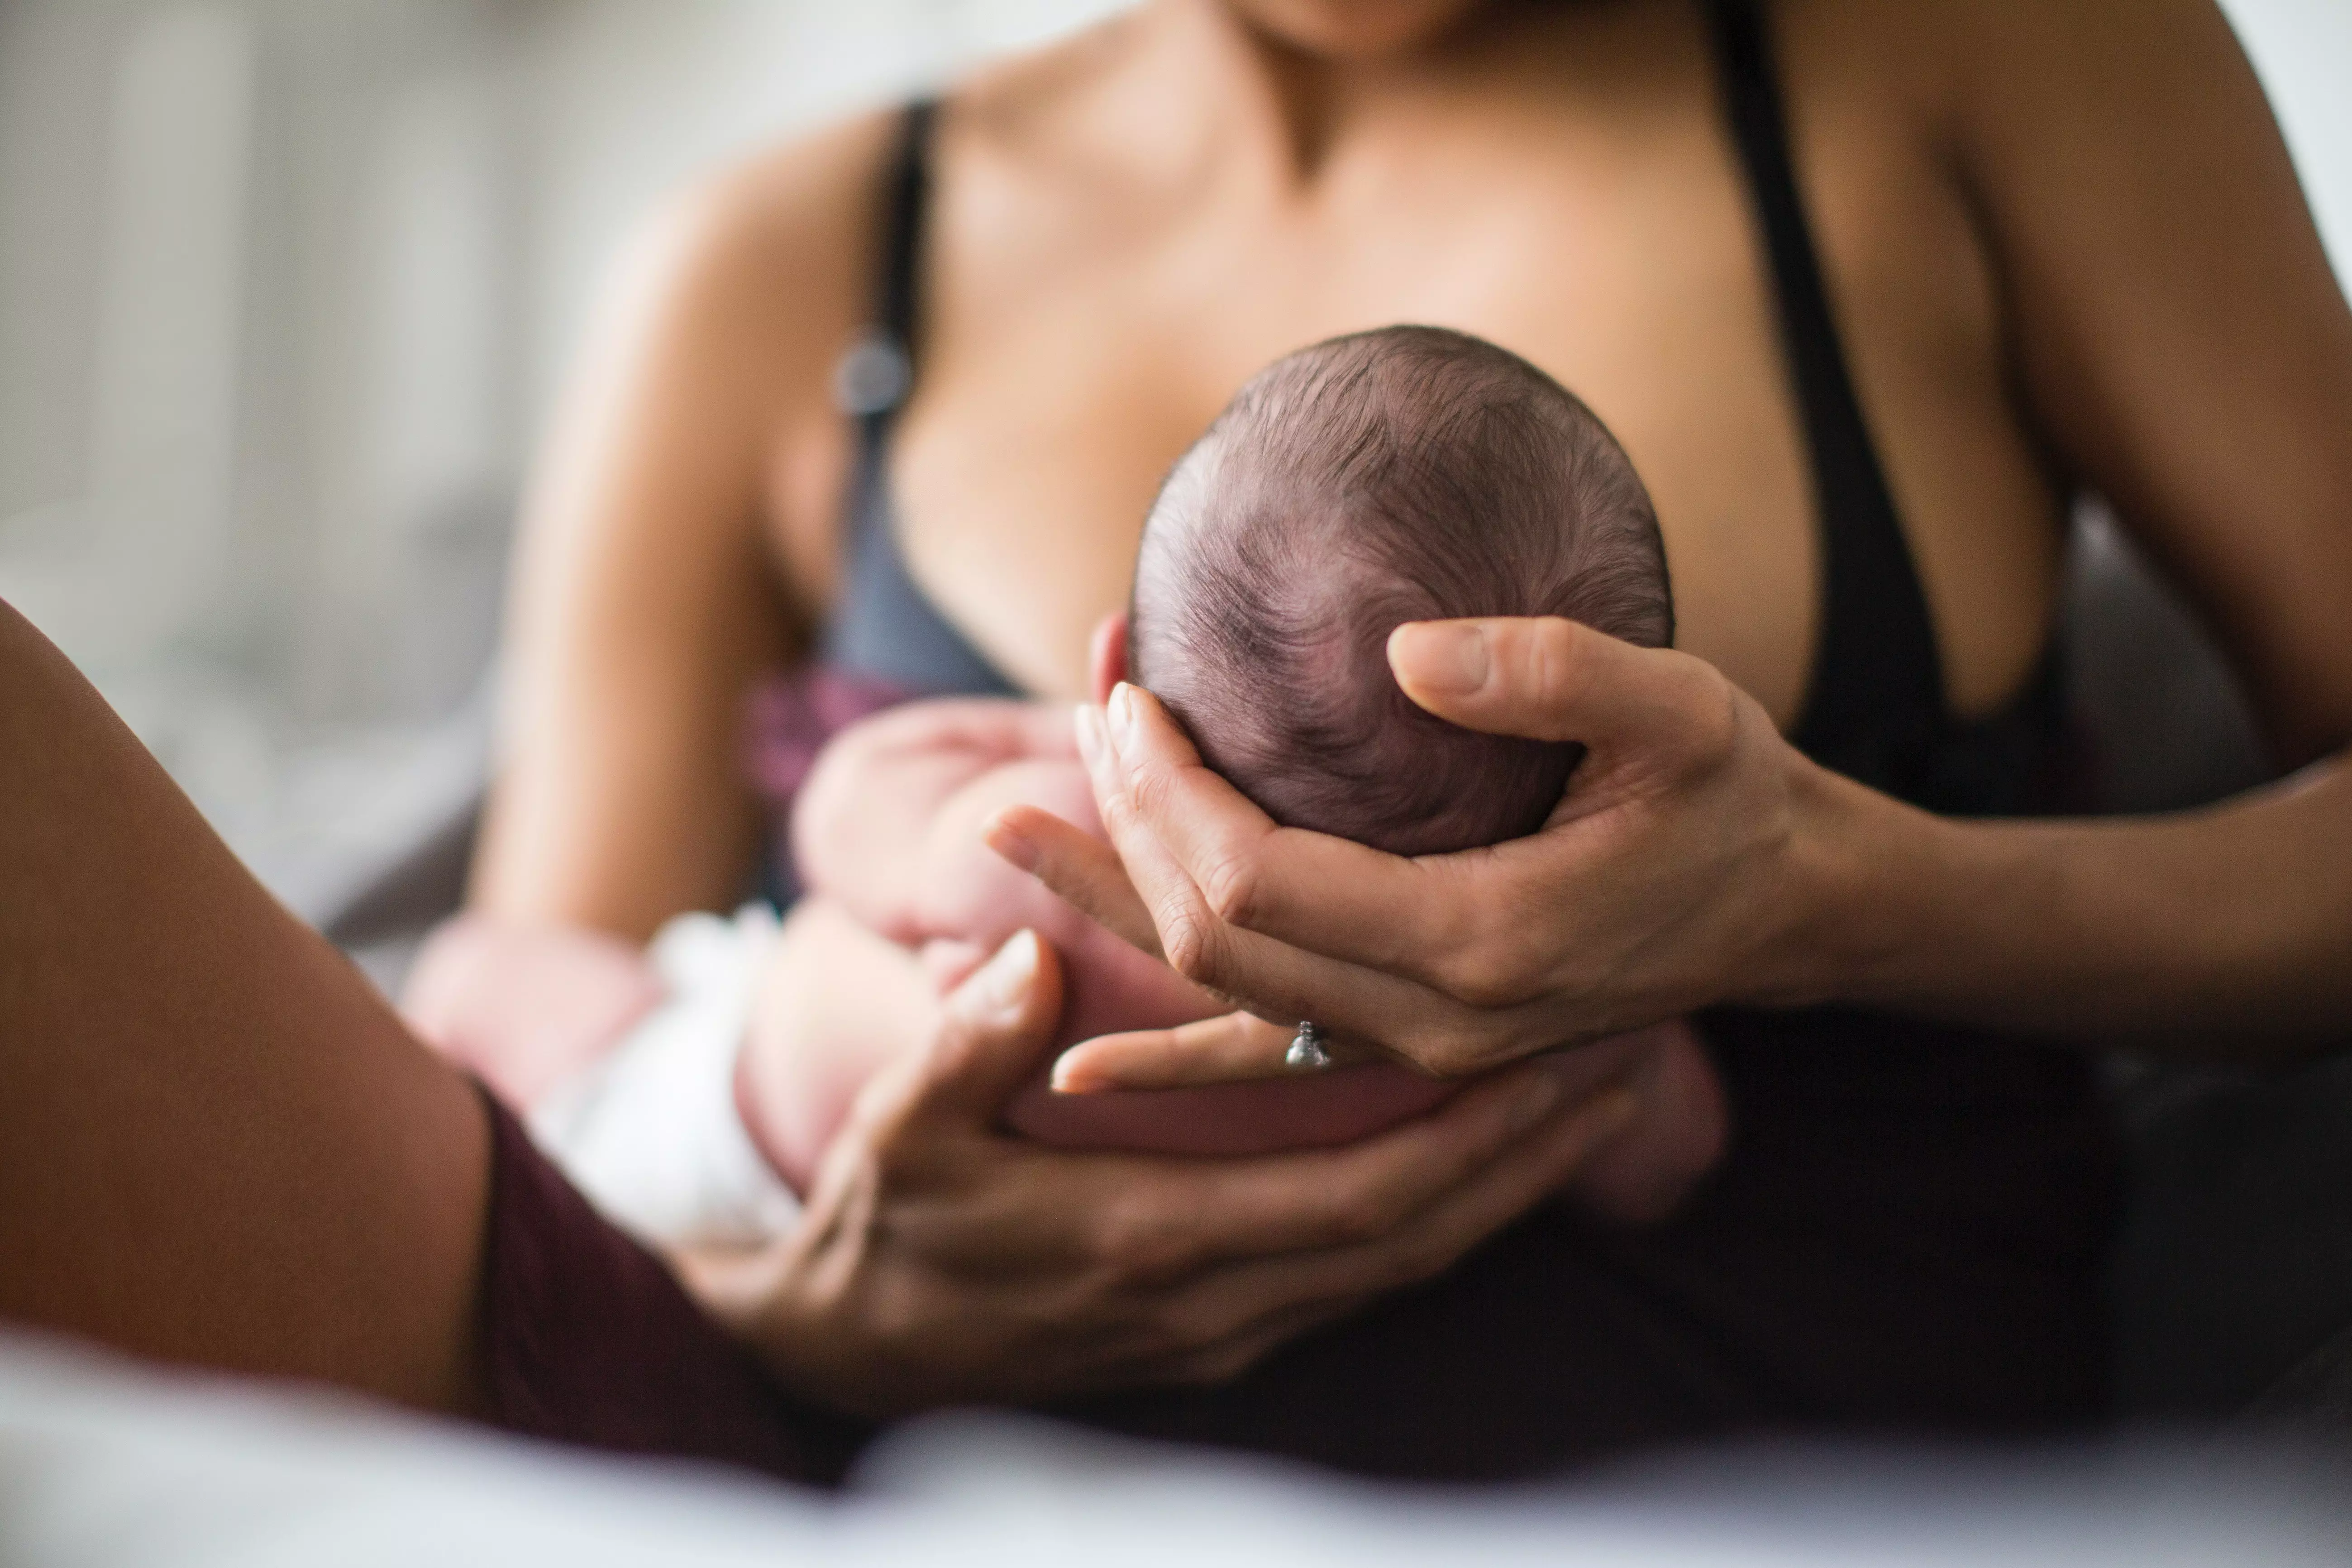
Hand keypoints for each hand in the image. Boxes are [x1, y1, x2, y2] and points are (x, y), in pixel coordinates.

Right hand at [678, 929, 1638, 1418]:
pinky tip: (1482, 1154)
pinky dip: (1437, 1209)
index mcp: (1157, 1240)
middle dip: (1531, 1155)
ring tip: (1590, 1097)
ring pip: (1406, 1258)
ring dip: (1502, 1185)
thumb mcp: (900, 1131)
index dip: (1477, 1132)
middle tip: (1626, 1060)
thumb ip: (971, 1044)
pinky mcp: (1222, 1326)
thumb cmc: (883, 1229)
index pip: (1364, 1192)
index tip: (1560, 1052)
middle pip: (1422, 1230)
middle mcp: (1220, 1299)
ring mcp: (1228, 1326)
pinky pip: (1364, 1267)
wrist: (856, 1352)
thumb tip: (1038, 955)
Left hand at [991, 616, 1852, 1086]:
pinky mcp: (1408, 1042)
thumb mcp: (1679, 709)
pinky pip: (1261, 1060)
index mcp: (1481, 941)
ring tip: (1007, 833)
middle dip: (1128, 826)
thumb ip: (1551, 674)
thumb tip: (1403, 651)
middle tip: (1086, 717)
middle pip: (1213, 936)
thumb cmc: (1731, 798)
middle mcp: (1431, 1018)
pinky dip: (1166, 1058)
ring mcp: (1413, 1047)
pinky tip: (1077, 1068)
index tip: (1131, 696)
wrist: (1783, 909)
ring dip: (1112, 908)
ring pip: (1217, 995)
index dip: (1173, 794)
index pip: (1259, 880)